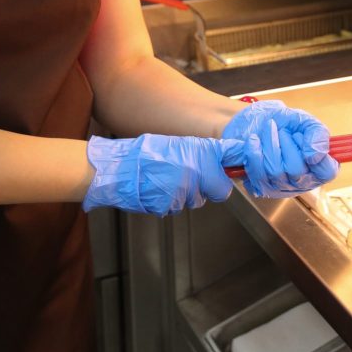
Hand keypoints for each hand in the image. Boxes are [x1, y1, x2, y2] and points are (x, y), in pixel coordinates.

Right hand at [82, 134, 244, 215]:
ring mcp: (181, 193)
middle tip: (190, 175)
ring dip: (186, 192)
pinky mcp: (168, 207)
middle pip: (216, 192)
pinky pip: (177, 206)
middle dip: (207, 187)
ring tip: (168, 177)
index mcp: (199, 155)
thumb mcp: (179, 145)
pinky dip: (170, 199)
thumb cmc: (146, 154)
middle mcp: (194, 175)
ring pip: (195, 200)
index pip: (227, 174)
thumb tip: (227, 156)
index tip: (233, 172)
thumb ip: (203, 154)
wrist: (118, 169)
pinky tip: (158, 187)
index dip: (228, 175)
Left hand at [222, 100, 339, 197]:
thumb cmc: (284, 123)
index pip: (327, 171)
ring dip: (270, 143)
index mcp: (320, 166)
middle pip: (297, 170)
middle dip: (286, 143)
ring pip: (276, 170)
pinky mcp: (261, 187)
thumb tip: (315, 154)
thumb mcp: (304, 121)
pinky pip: (257, 172)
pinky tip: (254, 141)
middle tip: (283, 130)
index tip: (301, 136)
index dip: (316, 154)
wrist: (255, 124)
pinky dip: (254, 152)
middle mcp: (302, 181)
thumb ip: (317, 133)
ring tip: (269, 130)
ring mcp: (281, 187)